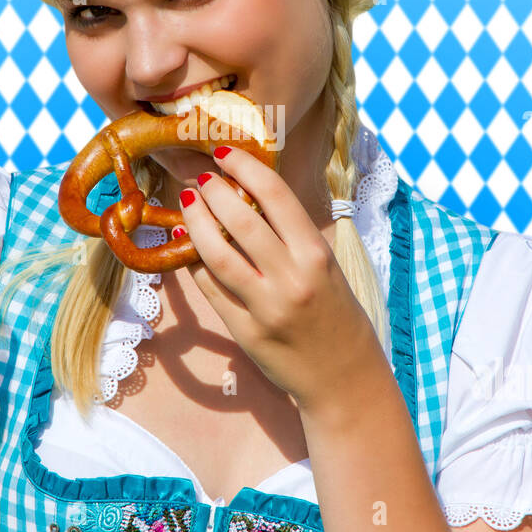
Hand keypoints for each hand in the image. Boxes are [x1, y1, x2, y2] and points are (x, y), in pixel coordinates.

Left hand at [177, 146, 379, 409]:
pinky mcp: (245, 332)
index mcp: (316, 255)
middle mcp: (292, 279)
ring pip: (216, 255)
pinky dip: (194, 262)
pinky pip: (210, 289)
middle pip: (241, 221)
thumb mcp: (326, 269)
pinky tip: (186, 245)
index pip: (276, 196)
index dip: (245, 168)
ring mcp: (265, 308)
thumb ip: (291, 237)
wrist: (344, 378)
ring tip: (188, 204)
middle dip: (214, 191)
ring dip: (196, 222)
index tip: (224, 153)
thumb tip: (247, 197)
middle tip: (200, 177)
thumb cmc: (336, 314)